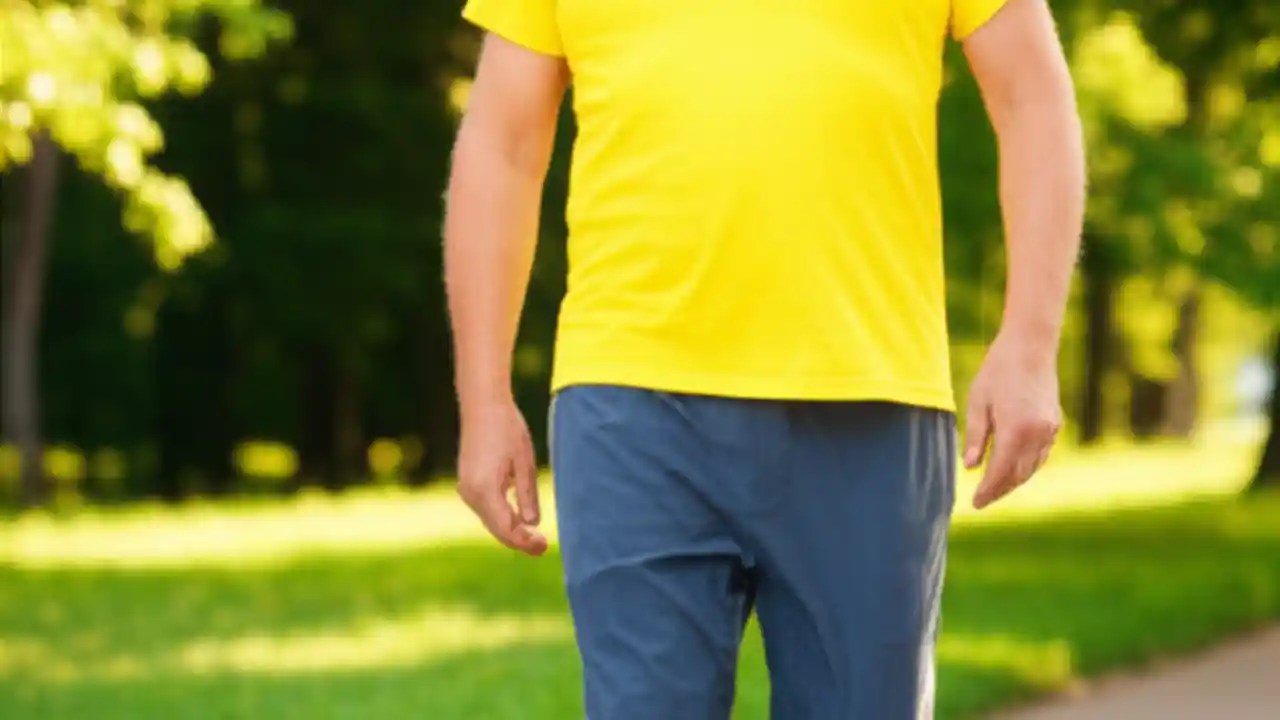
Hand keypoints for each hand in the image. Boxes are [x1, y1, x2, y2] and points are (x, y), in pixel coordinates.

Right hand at [456, 400, 546, 555]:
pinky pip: (486, 508)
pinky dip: (502, 517)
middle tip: (543, 546)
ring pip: (490, 520)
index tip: (544, 546)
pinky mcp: (468, 483)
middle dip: (519, 540)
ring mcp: (466, 488)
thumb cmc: (507, 428)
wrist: (482, 404)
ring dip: (511, 530)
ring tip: (535, 537)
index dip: (525, 542)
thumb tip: (532, 523)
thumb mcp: (523, 463)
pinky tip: (520, 519)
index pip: (506, 528)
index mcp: (484, 490)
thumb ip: (526, 495)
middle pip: (496, 528)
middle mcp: (470, 493)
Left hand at [963, 331, 1062, 508]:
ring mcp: (1050, 429)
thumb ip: (975, 437)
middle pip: (1018, 475)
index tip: (975, 504)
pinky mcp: (1055, 423)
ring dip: (1014, 481)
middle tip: (982, 500)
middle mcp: (1037, 434)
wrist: (1030, 346)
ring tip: (995, 488)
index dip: (987, 491)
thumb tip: (970, 467)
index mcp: (1015, 430)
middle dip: (1000, 490)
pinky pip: (1041, 454)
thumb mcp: (978, 402)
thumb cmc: (998, 371)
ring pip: (1032, 467)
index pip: (1000, 473)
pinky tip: (1013, 467)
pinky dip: (1027, 465)